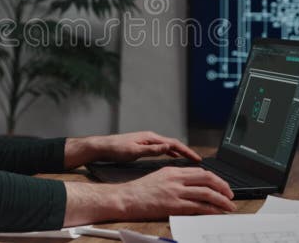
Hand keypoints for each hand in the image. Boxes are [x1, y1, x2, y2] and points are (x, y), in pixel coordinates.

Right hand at [63, 166, 235, 225]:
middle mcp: (176, 178)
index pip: (200, 171)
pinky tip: (216, 213)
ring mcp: (176, 191)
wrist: (126, 198)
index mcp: (173, 170)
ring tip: (229, 206)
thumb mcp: (159, 177)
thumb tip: (190, 186)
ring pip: (206, 193)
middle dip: (223, 187)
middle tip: (230, 195)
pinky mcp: (174, 204)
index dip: (215, 178)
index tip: (222, 185)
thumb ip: (175, 179)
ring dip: (221, 200)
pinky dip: (210, 210)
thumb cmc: (139, 191)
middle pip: (207, 179)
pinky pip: (198, 206)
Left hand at [65, 131, 201, 168]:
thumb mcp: (134, 152)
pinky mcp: (142, 145)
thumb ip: (152, 150)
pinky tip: (171, 157)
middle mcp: (150, 137)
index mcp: (150, 137)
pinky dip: (169, 152)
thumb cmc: (116, 149)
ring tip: (188, 160)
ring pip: (167, 146)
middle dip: (186, 151)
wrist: (101, 147)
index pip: (173, 143)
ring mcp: (146, 141)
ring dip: (178, 152)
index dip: (186, 151)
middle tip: (197, 160)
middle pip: (173, 144)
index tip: (196, 158)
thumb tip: (168, 146)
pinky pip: (160, 148)